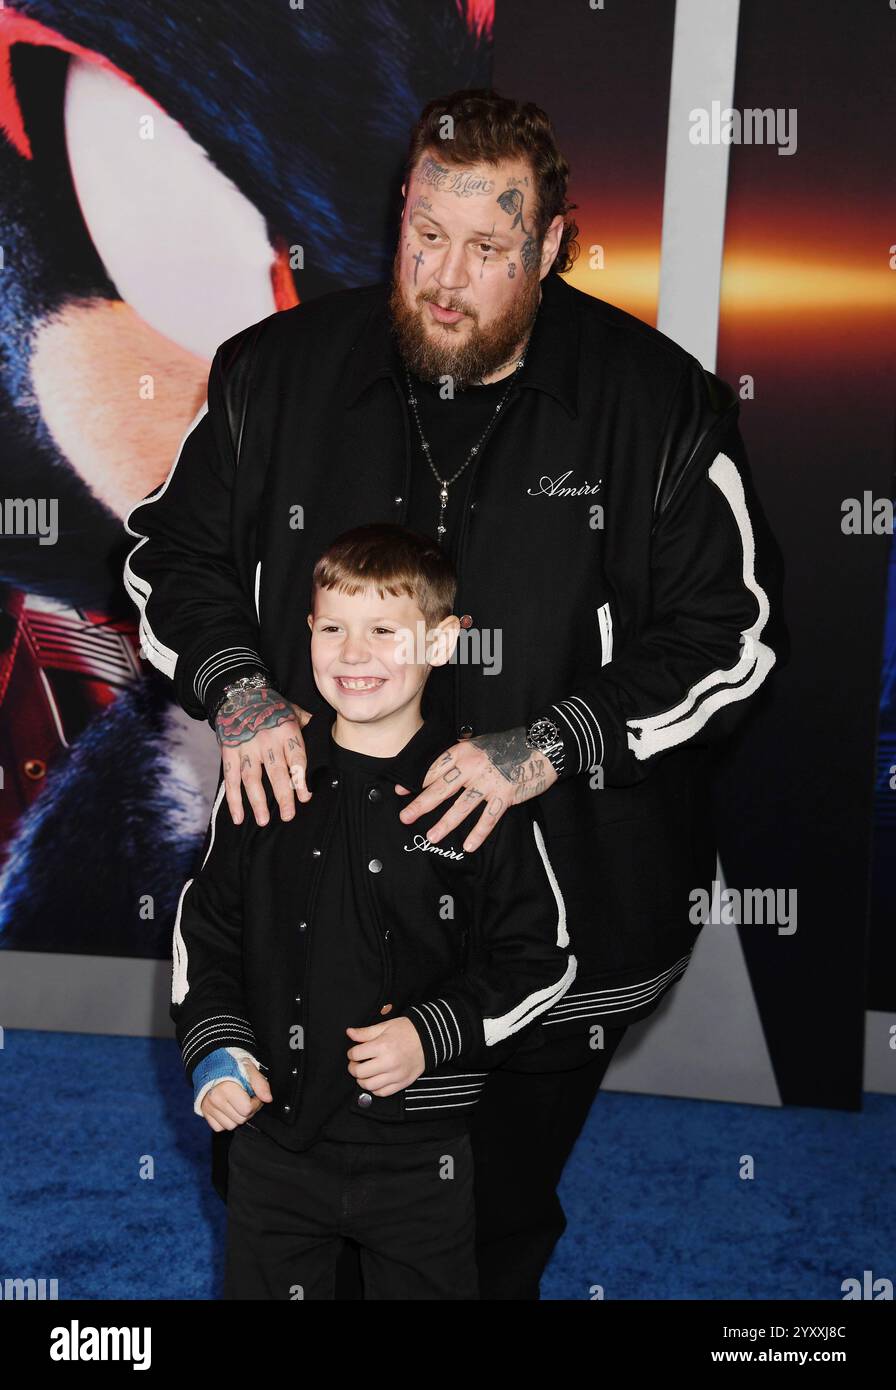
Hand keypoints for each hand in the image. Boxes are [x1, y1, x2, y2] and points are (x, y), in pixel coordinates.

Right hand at [199, 1062, 271, 1131]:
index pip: (247, 1109)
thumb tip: (268, 1099)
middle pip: (240, 1119)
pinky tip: (228, 1108)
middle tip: (248, 1099)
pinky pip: (219, 1127)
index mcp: (226, 1088)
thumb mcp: (249, 1069)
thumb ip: (260, 1084)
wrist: (212, 1062)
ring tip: (238, 1103)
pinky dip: (225, 1121)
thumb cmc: (231, 1065)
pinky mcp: (204, 1112)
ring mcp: (208, 1107)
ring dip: (237, 1117)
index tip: (255, 1095)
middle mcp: (215, 1100)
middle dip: (248, 1111)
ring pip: (230, 1126)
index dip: (255, 1103)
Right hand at [215, 682, 312, 825]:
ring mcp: (246, 747)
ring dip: (257, 802)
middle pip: (276, 773)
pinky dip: (233, 799)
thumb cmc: (271, 707)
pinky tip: (238, 816)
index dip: (300, 780)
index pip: (297, 759)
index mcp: (286, 731)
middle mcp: (267, 741)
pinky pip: (231, 779)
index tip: (304, 798)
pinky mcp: (229, 752)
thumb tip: (324, 739)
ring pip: (252, 779)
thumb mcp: (293, 711)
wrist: (239, 693)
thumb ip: (308, 727)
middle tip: (288, 816)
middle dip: (283, 797)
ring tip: (263, 821)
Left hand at [346, 1018, 425, 1095]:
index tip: (353, 1052)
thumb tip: (349, 1033)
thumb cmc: (406, 1030)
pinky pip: (383, 1093)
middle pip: (360, 1072)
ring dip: (362, 1080)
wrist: (429, 1038)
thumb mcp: (385, 1026)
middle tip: (356, 1063)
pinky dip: (375, 1089)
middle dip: (353, 1068)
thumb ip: (365, 1032)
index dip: (351, 1053)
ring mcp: (396, 1074)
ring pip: (369, 1086)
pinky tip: (375, 1080)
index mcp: (382, 1046)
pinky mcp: (403, 1082)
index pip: (356, 1055)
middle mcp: (389, 1062)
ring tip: (364, 1073)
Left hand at [395, 726, 556, 852]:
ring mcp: (489, 782)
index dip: (416, 781)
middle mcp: (472, 767)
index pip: (434, 769)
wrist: (541, 746)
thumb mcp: (479, 744)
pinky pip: (489, 818)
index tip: (399, 791)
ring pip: (462, 806)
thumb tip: (441, 768)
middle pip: (441, 788)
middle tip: (405, 817)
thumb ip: (461, 756)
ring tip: (431, 837)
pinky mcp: (505, 795)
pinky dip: (479, 832)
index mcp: (463, 752)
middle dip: (421, 804)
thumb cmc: (509, 745)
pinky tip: (468, 845)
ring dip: (445, 823)